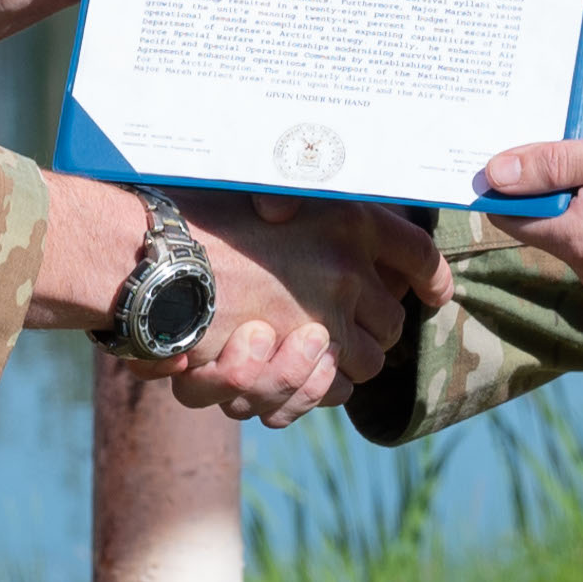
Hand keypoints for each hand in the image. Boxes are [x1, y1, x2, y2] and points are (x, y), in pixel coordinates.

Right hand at [138, 191, 456, 428]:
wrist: (148, 260)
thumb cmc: (194, 215)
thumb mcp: (264, 191)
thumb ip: (303, 208)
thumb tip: (327, 233)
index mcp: (348, 218)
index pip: (419, 254)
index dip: (430, 278)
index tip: (435, 293)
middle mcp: (347, 268)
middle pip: (392, 319)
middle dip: (369, 328)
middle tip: (332, 322)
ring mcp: (325, 318)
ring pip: (366, 363)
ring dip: (340, 362)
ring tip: (299, 347)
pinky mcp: (295, 362)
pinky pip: (330, 391)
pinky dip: (312, 388)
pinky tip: (282, 367)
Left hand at [478, 116, 582, 294]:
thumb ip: (557, 163)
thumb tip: (492, 173)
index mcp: (582, 240)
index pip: (509, 215)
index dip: (506, 177)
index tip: (520, 141)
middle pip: (541, 220)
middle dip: (549, 180)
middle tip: (578, 136)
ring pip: (573, 227)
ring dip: (582, 191)